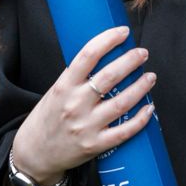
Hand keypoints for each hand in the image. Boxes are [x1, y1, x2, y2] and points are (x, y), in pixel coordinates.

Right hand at [10, 26, 156, 183]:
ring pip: (121, 103)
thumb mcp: (55, 92)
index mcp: (63, 86)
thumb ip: (76, 78)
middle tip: (142, 53)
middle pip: (110, 77)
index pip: (88, 55)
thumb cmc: (47, 119)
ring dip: (140, 87)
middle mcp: (75, 104)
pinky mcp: (95, 145)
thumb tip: (104, 57)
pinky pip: (124, 131)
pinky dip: (140, 119)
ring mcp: (86, 126)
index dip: (108, 39)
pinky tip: (149, 107)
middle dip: (131, 61)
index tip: (123, 32)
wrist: (35, 153)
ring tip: (150, 77)